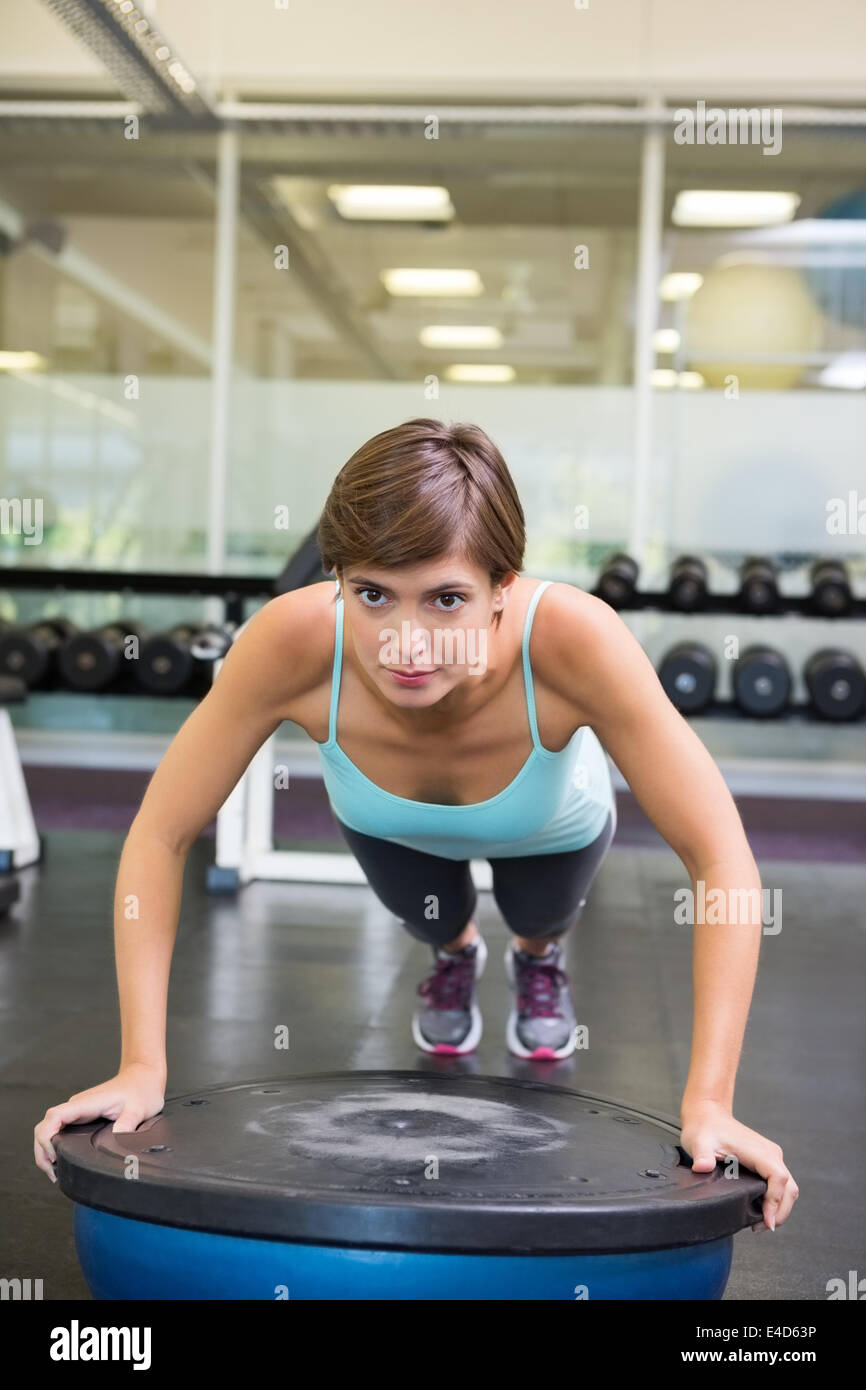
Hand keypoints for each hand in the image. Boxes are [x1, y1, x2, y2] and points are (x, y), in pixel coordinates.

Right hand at [33, 1063, 165, 1182]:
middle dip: (42, 1150)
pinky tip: (61, 1160)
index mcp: (87, 1103)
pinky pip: (60, 1130)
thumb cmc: (141, 1090)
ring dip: (46, 1149)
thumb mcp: (139, 1109)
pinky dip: (55, 1145)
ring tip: (55, 1171)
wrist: (144, 1076)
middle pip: (45, 1126)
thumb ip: (127, 1124)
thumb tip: (116, 1140)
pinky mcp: (82, 1116)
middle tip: (53, 1173)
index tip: (54, 1156)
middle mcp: (78, 1106)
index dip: (47, 1137)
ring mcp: (78, 1111)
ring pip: (50, 1129)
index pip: (55, 1116)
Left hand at [680, 1100, 798, 1231]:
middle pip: (789, 1188)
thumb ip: (702, 1156)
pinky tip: (761, 1211)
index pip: (778, 1178)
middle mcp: (770, 1154)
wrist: (708, 1114)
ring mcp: (771, 1158)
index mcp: (759, 1151)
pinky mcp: (767, 1162)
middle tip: (761, 1228)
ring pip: (788, 1188)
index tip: (766, 1221)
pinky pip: (779, 1184)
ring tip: (761, 1224)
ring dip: (779, 1208)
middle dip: (780, 1212)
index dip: (776, 1202)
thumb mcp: (699, 1142)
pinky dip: (776, 1200)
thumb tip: (702, 1167)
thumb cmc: (705, 1127)